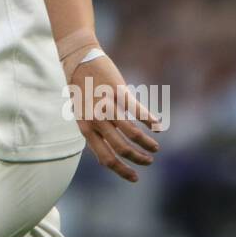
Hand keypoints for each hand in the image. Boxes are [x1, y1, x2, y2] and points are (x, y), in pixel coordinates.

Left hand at [62, 53, 161, 182]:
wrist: (77, 58)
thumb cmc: (81, 89)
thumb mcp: (81, 114)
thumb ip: (94, 132)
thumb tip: (106, 155)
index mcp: (86, 129)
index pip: (105, 158)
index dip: (122, 171)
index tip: (135, 178)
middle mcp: (95, 120)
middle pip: (121, 148)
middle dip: (138, 159)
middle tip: (149, 161)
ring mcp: (107, 105)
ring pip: (132, 133)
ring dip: (146, 143)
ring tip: (155, 147)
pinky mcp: (117, 91)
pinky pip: (137, 110)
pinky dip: (150, 121)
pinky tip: (158, 126)